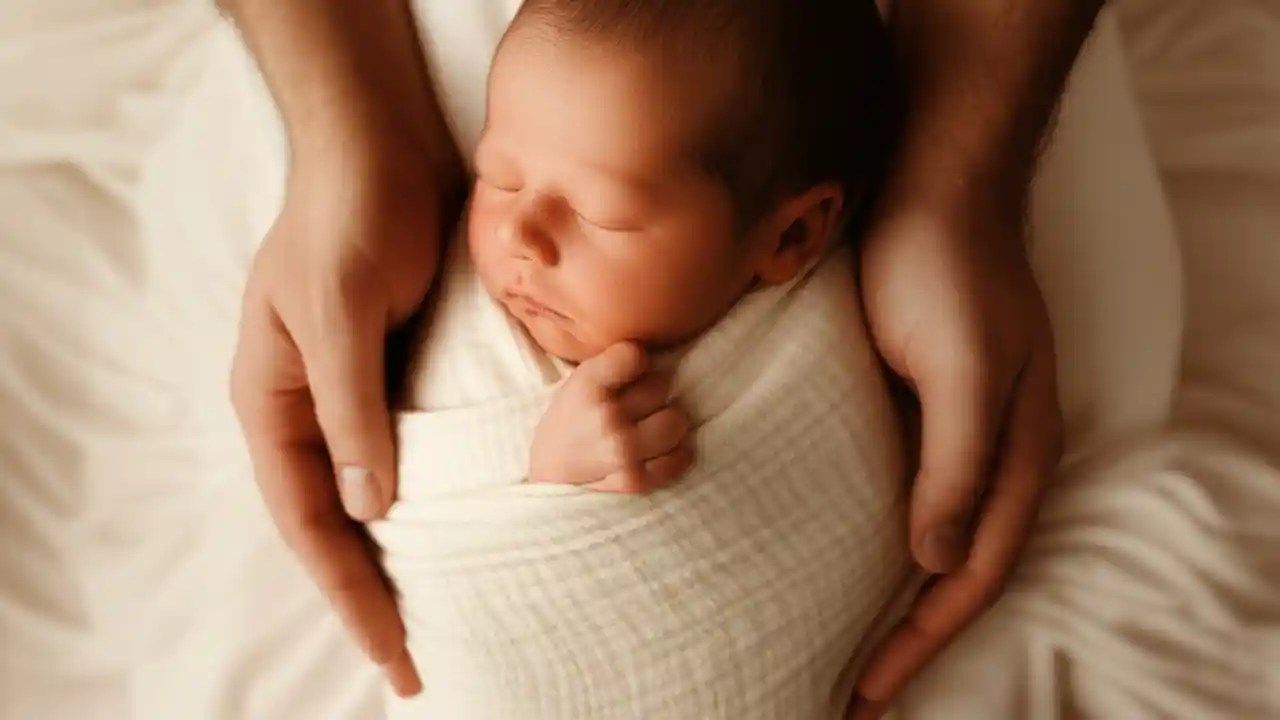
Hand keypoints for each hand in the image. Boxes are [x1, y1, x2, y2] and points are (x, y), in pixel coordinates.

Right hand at [230, 148, 456, 697]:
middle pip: (336, 526)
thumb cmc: (348, 219)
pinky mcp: (398, 373)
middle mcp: (307, 411)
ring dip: (402, 556)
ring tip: (437, 617)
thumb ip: (350, 409)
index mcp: (271, 404)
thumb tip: (368, 507)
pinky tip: (462, 530)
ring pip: (372, 498)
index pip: (309, 523)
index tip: (394, 652)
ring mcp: (353, 394)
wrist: (383, 148)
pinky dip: (434, 500)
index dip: (350, 593)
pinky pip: (412, 455)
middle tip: (416, 662)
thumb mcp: (340, 311)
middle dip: (371, 595)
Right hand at [530, 342, 693, 492]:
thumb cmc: (569, 423)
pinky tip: (661, 449)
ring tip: (653, 425)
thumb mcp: (576, 383)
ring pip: (676, 421)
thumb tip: (655, 352)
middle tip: (641, 402)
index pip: (635, 354)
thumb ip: (613, 366)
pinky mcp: (636, 481)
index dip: (637, 360)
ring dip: (668, 421)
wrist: (550, 479)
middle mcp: (606, 417)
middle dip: (655, 391)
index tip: (630, 369)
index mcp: (586, 386)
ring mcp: (623, 451)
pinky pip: (678, 459)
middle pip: (661, 385)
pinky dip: (675, 453)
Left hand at [848, 196, 1063, 717]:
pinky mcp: (912, 411)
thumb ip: (955, 462)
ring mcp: (953, 434)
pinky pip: (901, 496)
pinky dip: (876, 544)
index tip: (870, 690)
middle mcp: (991, 455)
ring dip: (895, 602)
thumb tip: (936, 561)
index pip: (974, 574)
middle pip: (955, 574)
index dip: (925, 639)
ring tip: (849, 653)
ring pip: (930, 543)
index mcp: (1017, 453)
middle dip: (910, 640)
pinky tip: (842, 564)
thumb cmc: (944, 269)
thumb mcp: (957, 366)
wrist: (929, 189)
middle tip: (855, 697)